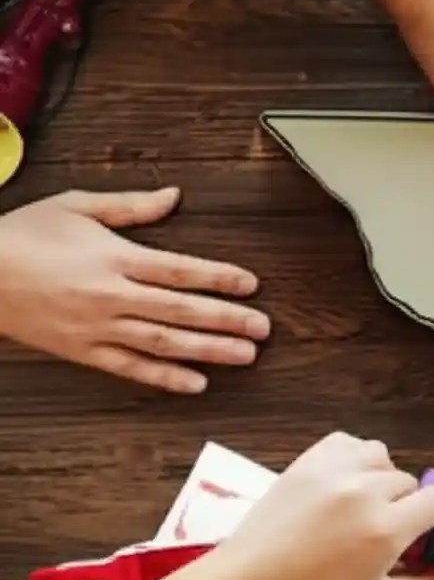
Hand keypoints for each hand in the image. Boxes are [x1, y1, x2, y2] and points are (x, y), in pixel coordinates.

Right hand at [0, 188, 269, 392]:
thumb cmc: (23, 235)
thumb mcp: (75, 206)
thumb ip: (131, 206)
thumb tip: (174, 196)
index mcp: (113, 256)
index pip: (178, 269)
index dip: (218, 276)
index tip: (251, 284)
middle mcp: (110, 295)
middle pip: (180, 309)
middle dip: (227, 318)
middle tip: (264, 327)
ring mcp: (97, 327)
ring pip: (163, 342)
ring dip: (208, 350)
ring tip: (246, 355)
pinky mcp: (82, 351)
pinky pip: (130, 368)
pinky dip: (164, 378)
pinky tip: (195, 384)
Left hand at [213, 432, 433, 579]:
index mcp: (386, 529)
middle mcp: (365, 492)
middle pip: (410, 481)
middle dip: (408, 503)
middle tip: (391, 526)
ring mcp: (334, 472)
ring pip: (381, 456)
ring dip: (382, 475)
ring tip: (366, 501)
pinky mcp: (307, 463)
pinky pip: (347, 442)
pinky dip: (353, 456)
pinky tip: (346, 481)